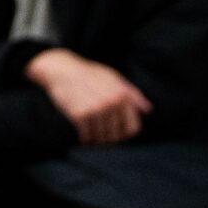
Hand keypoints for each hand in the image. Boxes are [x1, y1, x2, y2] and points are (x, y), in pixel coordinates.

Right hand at [27, 49, 151, 144]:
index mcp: (122, 94)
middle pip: (116, 135)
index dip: (125, 133)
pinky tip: (81, 133)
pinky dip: (84, 138)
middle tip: (99, 132)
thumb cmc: (87, 73)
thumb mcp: (112, 77)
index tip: (116, 132)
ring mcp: (95, 109)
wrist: (59, 68)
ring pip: (101, 137)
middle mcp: (111, 102)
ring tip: (90, 131)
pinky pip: (86, 136)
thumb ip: (131, 93)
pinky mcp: (79, 114)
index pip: (133, 128)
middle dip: (109, 136)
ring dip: (96, 138)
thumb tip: (148, 110)